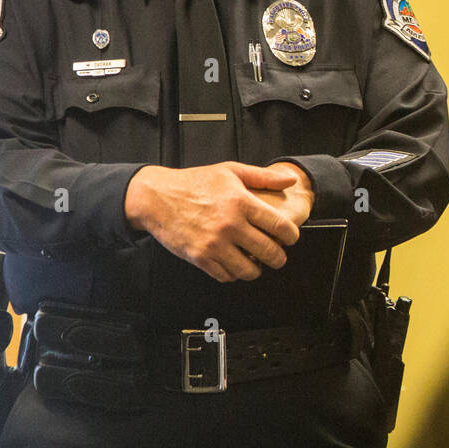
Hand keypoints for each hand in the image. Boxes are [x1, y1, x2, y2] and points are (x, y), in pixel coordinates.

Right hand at [124, 162, 303, 283]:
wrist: (157, 198)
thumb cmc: (195, 182)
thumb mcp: (231, 171)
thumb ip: (263, 177)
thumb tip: (290, 179)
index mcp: (241, 202)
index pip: (280, 226)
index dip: (291, 236)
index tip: (290, 238)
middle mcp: (229, 225)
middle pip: (269, 251)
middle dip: (279, 257)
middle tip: (278, 256)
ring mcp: (214, 244)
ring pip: (248, 270)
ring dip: (257, 270)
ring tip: (256, 263)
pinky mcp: (199, 257)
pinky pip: (226, 276)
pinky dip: (234, 274)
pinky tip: (235, 264)